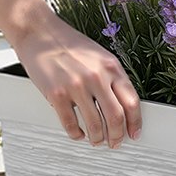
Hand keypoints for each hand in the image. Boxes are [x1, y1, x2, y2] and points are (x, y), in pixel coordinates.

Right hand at [11, 12, 142, 148]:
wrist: (39, 33)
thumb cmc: (68, 44)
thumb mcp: (99, 56)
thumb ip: (112, 77)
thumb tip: (123, 105)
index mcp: (111, 67)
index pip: (132, 102)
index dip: (135, 123)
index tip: (133, 133)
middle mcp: (96, 76)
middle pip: (116, 117)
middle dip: (117, 136)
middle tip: (115, 142)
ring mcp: (76, 86)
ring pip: (95, 125)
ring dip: (97, 138)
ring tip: (96, 140)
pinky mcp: (57, 94)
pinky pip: (71, 124)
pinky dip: (76, 134)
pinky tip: (78, 133)